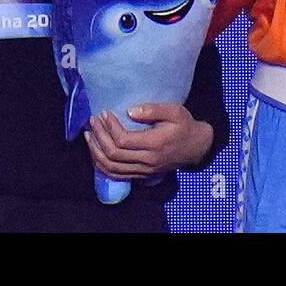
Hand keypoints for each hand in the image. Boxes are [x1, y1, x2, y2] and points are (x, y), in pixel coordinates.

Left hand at [84, 104, 213, 179]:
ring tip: (89, 136)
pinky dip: (102, 166)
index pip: (123, 140)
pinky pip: (116, 175)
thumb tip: (130, 111)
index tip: (104, 113)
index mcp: (155, 144)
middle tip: (93, 121)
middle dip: (99, 136)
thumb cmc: (185, 126)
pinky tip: (96, 153)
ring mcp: (144, 171)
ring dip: (96, 152)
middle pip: (114, 154)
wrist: (196, 147)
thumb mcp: (175, 111)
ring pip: (111, 167)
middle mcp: (147, 161)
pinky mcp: (142, 175)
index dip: (110, 127)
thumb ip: (153, 109)